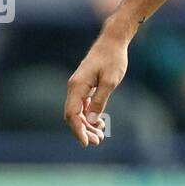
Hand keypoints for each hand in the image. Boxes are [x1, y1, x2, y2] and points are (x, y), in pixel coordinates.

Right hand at [64, 30, 128, 147]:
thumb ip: (100, 101)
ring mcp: (79, 87)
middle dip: (83, 131)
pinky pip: (83, 106)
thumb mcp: (110, 82)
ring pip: (78, 112)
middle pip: (73, 115)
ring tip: (100, 137)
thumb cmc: (112, 59)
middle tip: (98, 142)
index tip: (87, 143)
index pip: (72, 114)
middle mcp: (74, 87)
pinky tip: (99, 124)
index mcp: (77, 86)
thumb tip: (91, 120)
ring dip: (87, 125)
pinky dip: (89, 116)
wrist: (112, 42)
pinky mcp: (85, 87)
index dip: (77, 130)